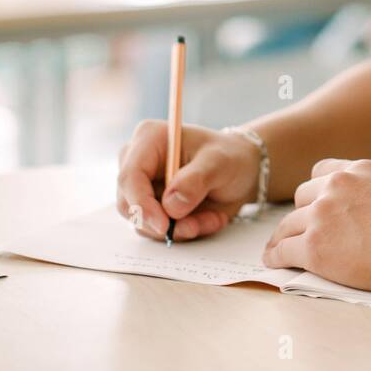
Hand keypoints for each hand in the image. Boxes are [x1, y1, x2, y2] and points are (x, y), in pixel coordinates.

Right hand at [116, 121, 260, 241]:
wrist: (241, 171)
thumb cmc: (230, 157)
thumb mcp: (220, 163)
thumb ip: (196, 180)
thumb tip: (171, 205)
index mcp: (149, 139)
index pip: (130, 176)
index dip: (142, 205)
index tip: (164, 226)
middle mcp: (138, 162)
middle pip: (129, 204)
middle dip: (163, 222)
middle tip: (197, 226)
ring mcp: (142, 186)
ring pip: (143, 222)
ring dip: (179, 228)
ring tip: (212, 218)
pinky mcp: (150, 207)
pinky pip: (157, 230)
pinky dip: (183, 231)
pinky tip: (208, 219)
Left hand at [263, 158, 370, 295]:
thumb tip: (370, 213)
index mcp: (357, 169)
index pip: (321, 172)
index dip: (316, 191)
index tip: (315, 204)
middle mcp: (335, 186)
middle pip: (302, 198)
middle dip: (302, 214)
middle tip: (301, 230)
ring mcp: (321, 215)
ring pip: (288, 225)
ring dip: (284, 237)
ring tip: (278, 248)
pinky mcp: (314, 246)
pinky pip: (283, 250)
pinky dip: (276, 257)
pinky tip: (273, 262)